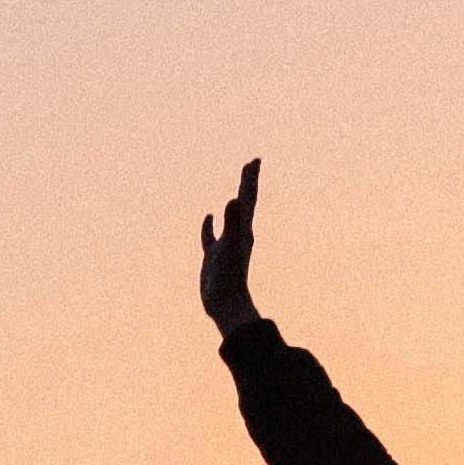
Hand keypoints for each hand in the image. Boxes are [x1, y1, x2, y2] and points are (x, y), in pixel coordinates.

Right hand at [195, 161, 264, 343]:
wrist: (226, 304)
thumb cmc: (229, 276)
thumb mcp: (229, 245)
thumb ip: (233, 222)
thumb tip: (235, 200)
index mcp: (244, 229)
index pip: (248, 199)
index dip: (250, 179)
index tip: (255, 160)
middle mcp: (238, 234)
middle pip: (244, 203)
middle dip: (247, 183)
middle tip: (252, 165)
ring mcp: (225, 244)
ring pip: (230, 217)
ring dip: (234, 201)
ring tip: (236, 190)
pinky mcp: (213, 255)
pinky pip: (211, 235)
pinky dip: (210, 224)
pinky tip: (208, 216)